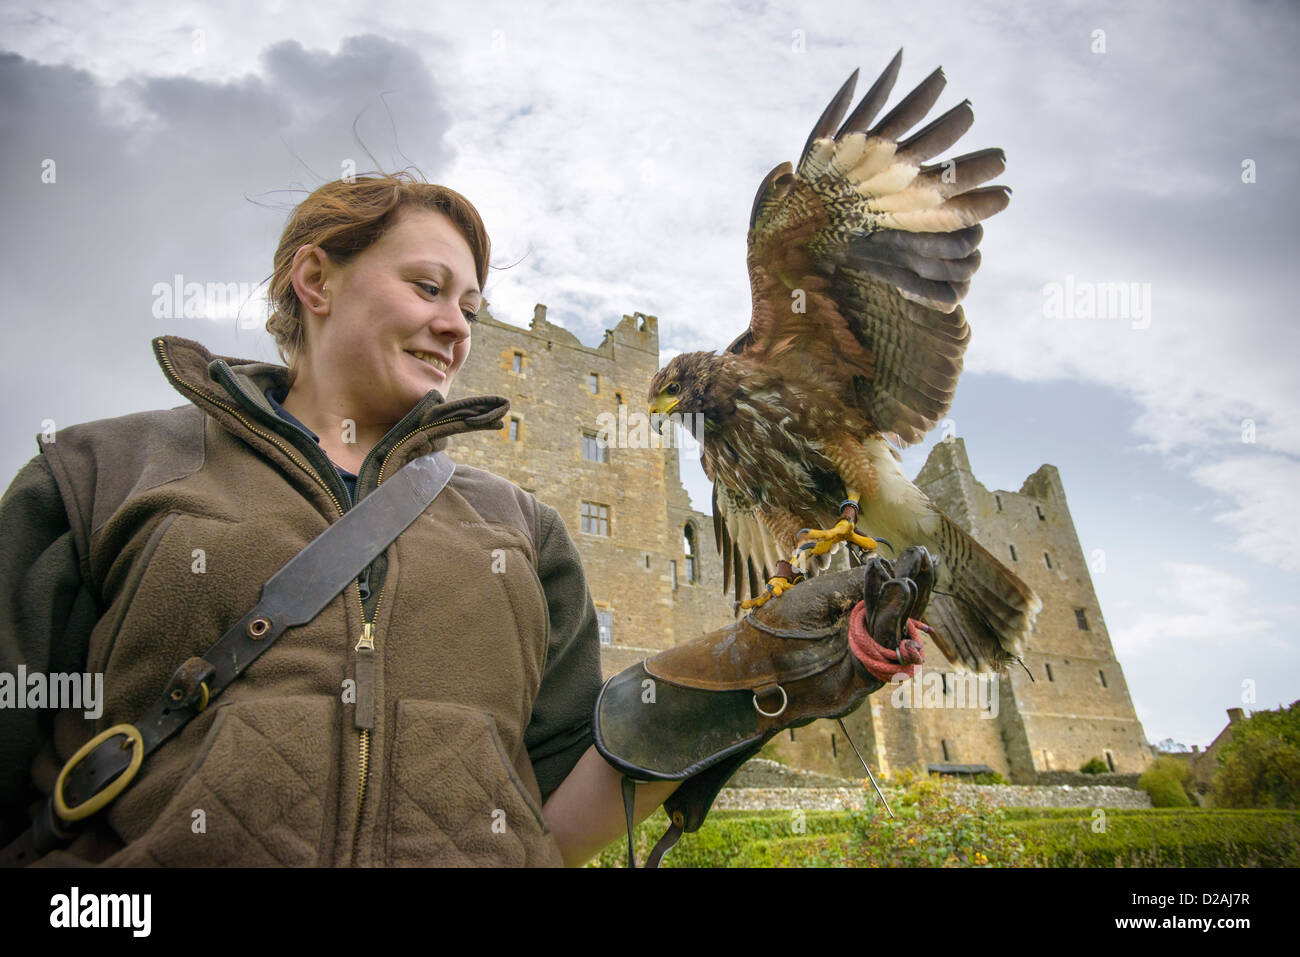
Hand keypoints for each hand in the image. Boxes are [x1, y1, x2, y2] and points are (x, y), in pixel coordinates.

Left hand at [744, 545, 937, 703]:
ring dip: (900, 607)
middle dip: (914, 587)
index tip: (923, 553)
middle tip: (924, 560)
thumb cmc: (781, 624)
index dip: (909, 575)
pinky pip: (883, 660)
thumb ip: (857, 583)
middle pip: (902, 613)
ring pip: (895, 634)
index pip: (891, 592)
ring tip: (902, 582)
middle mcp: (867, 635)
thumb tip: (892, 564)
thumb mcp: (822, 594)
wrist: (755, 660)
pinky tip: (895, 621)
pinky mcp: (862, 682)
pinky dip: (891, 638)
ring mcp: (867, 660)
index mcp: (857, 612)